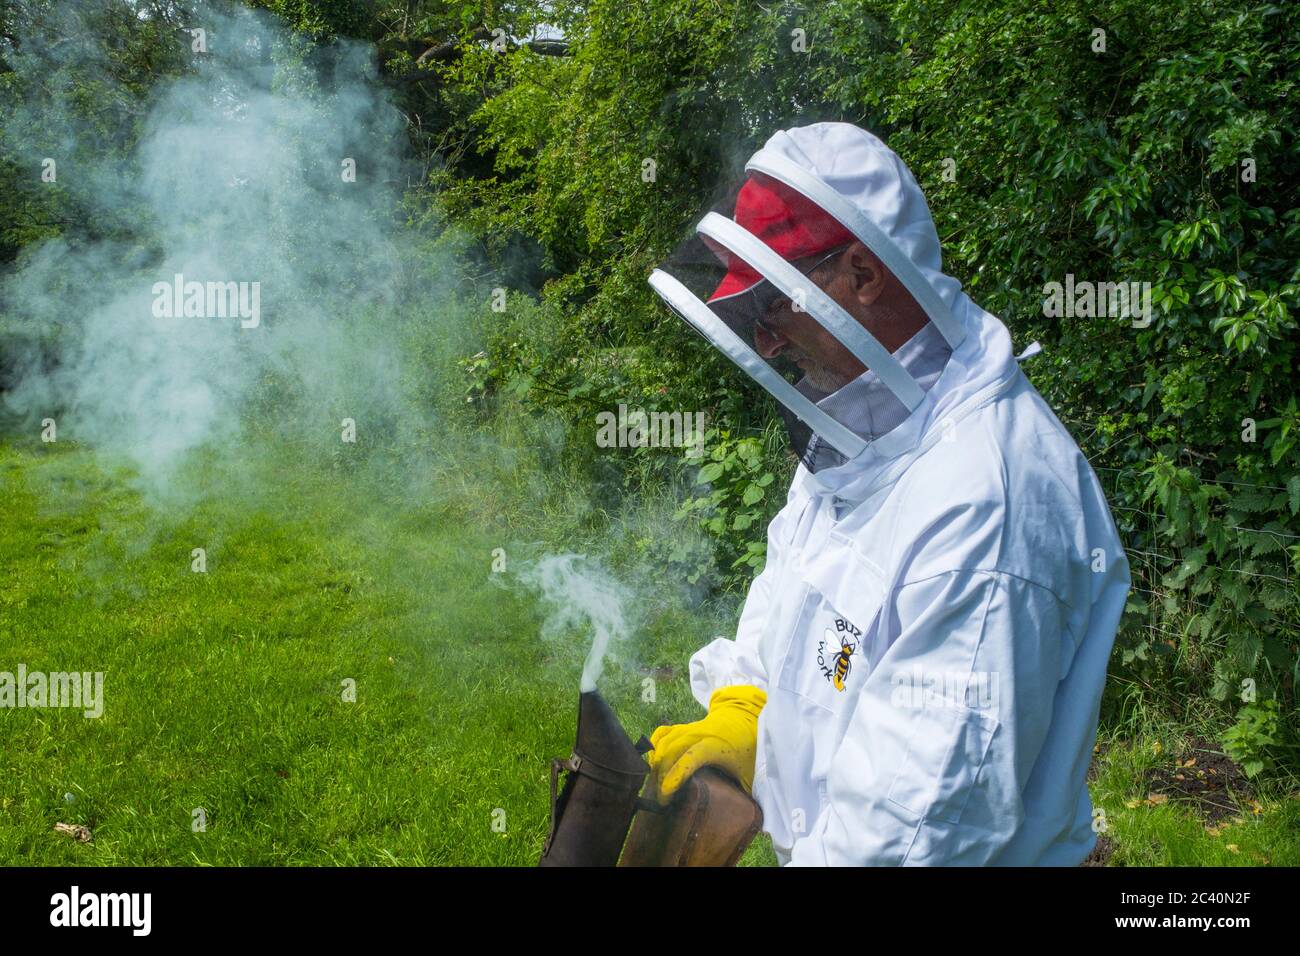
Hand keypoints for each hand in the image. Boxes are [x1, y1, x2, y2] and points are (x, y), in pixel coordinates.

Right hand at [646, 685, 766, 804]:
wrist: (747, 717)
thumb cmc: (750, 748)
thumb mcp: (751, 773)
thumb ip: (743, 795)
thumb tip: (741, 822)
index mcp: (717, 745)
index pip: (690, 758)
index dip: (675, 777)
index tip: (665, 796)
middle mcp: (700, 733)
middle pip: (672, 751)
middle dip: (661, 776)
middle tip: (661, 799)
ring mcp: (690, 728)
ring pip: (665, 742)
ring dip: (657, 763)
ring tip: (657, 785)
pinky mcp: (684, 726)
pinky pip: (664, 733)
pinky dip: (656, 746)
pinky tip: (654, 762)